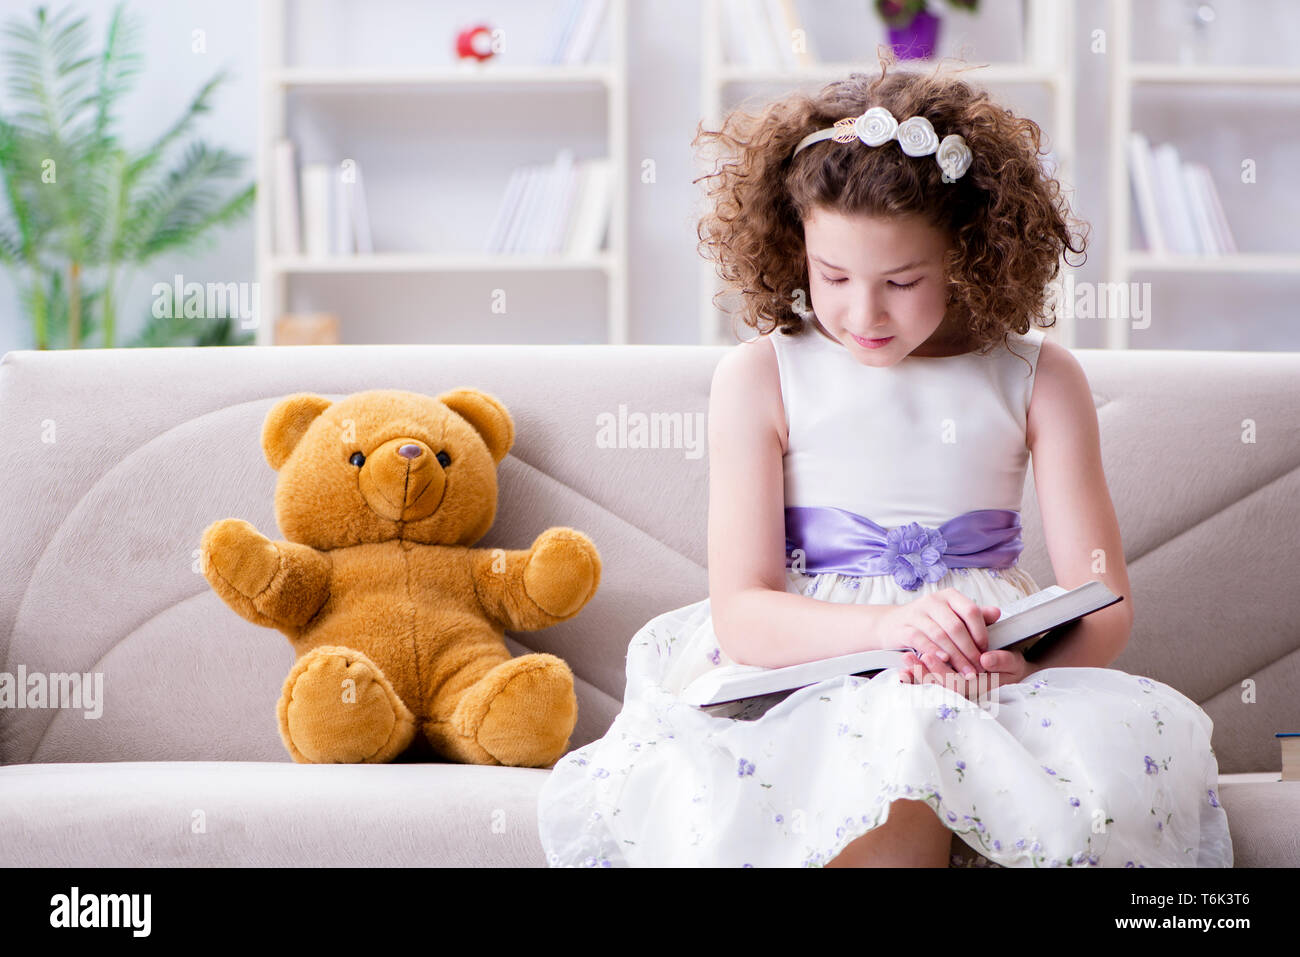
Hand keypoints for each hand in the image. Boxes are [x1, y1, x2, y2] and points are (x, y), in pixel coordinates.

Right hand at [877, 588, 1000, 676]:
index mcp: (950, 596)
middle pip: (956, 626)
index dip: (981, 632)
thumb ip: (974, 616)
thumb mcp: (952, 616)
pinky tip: (944, 661)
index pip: (971, 611)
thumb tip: (997, 613)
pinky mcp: (904, 627)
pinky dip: (934, 652)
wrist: (892, 624)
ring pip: (940, 635)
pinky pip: (921, 640)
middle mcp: (933, 601)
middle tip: (978, 667)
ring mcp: (917, 613)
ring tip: (966, 672)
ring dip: (955, 656)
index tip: (985, 650)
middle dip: (969, 650)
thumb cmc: (929, 622)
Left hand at [901, 645, 1036, 696]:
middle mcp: (967, 693)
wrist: (1012, 670)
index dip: (941, 672)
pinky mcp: (950, 686)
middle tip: (909, 657)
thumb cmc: (1011, 664)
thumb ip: (1002, 660)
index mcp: (981, 687)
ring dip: (918, 675)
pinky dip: (916, 681)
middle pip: (941, 688)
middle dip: (923, 673)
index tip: (928, 655)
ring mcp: (958, 691)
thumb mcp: (1013, 661)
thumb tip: (985, 660)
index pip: (957, 684)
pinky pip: (931, 687)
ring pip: (935, 689)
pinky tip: (903, 673)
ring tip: (905, 658)